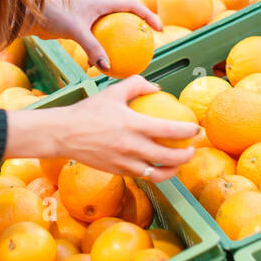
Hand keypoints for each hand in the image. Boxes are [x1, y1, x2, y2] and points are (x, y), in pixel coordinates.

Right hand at [8, 75, 195, 179]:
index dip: (189, 131)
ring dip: (175, 169)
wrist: (63, 134)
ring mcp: (126, 163)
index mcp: (134, 126)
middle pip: (171, 157)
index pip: (171, 131)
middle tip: (194, 147)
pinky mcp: (119, 172)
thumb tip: (157, 88)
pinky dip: (156, 173)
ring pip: (159, 173)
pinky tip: (159, 166)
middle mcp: (133, 148)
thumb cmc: (88, 111)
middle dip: (188, 155)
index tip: (197, 129)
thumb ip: (137, 84)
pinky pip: (144, 176)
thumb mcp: (113, 91)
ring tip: (180, 162)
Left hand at [35, 0, 161, 70]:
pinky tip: (97, 68)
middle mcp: (99, 9)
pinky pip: (98, 41)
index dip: (149, 16)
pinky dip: (101, 52)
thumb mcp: (76, 32)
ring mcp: (91, 19)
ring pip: (112, 33)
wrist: (32, 17)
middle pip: (126, 19)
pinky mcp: (82, 29)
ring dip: (118, 45)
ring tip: (125, 61)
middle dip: (137, 31)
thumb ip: (92, 48)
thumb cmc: (53, 17)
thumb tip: (107, 68)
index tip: (159, 30)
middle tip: (147, 47)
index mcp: (102, 3)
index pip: (133, 6)